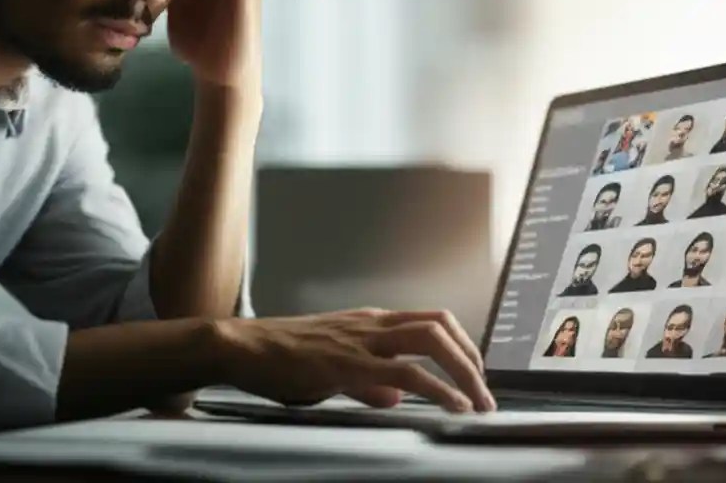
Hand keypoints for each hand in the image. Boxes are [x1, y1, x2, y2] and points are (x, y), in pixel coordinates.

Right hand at [212, 308, 496, 412]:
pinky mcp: (348, 364)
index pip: (430, 319)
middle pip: (440, 324)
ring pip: (431, 340)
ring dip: (464, 371)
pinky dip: (438, 388)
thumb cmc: (277, 356)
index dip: (461, 343)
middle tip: (485, 391)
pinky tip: (452, 405)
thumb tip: (396, 398)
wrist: (240, 346)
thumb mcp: (330, 367)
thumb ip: (367, 381)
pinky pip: (405, 373)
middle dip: (472, 357)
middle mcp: (370, 324)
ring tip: (479, 401)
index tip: (474, 371)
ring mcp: (360, 341)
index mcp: (368, 321)